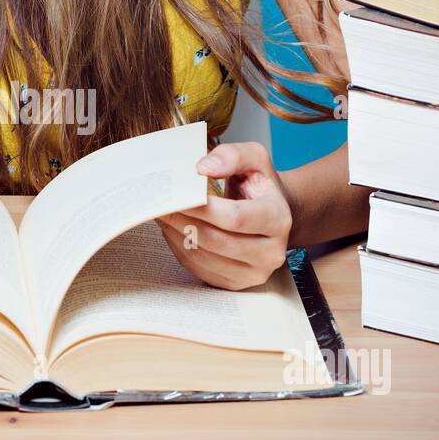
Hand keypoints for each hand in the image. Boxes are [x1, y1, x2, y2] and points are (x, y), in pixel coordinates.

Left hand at [156, 141, 292, 289]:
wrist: (270, 215)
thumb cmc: (259, 187)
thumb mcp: (255, 159)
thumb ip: (232, 156)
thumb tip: (203, 169)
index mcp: (278, 219)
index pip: (235, 218)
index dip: (201, 207)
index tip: (178, 193)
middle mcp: (270, 252)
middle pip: (215, 239)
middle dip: (182, 219)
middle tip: (159, 202)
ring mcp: (253, 273)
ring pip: (203, 255)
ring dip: (175, 233)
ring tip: (161, 212)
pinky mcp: (234, 283)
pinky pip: (198, 267)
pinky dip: (179, 247)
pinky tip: (171, 227)